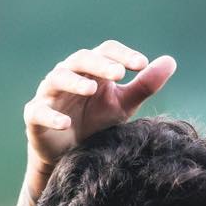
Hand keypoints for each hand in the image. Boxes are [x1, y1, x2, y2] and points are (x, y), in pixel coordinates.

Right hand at [23, 40, 175, 177]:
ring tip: (91, 90)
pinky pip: (39, 112)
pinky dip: (51, 116)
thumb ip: (144, 85)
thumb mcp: (123, 105)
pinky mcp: (35, 116)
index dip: (122, 54)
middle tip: (119, 74)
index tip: (142, 64)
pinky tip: (66, 123)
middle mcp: (68, 75)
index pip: (106, 51)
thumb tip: (171, 61)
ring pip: (57, 79)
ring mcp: (50, 94)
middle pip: (81, 60)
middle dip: (100, 64)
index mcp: (91, 69)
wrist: (69, 154)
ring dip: (74, 83)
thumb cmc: (97, 123)